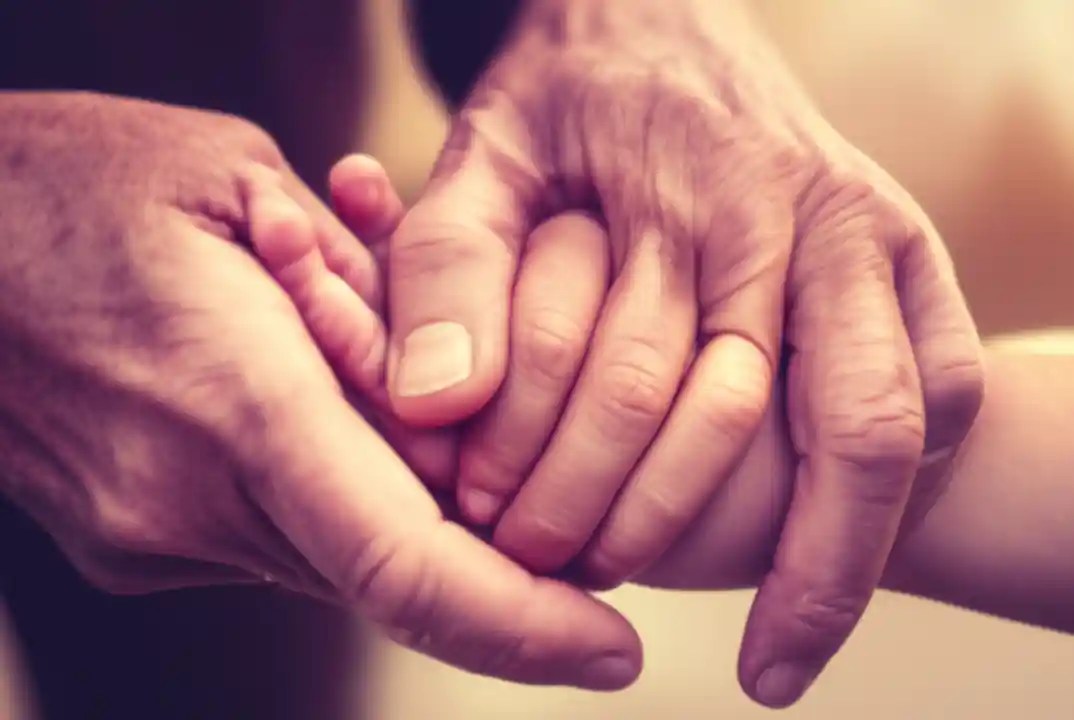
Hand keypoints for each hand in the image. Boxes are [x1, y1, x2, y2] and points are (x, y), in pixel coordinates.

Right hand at [0, 93, 639, 688]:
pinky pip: (284, 540)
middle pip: (397, 571)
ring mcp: (153, 539)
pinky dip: (345, 497)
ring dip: (416, 510)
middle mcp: (188, 505)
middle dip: (497, 553)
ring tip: (421, 402)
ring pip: (344, 560)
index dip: (528, 626)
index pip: (409, 568)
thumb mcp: (243, 185)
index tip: (612, 650)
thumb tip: (453, 388)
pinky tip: (342, 411)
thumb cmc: (72, 181)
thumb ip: (367, 298)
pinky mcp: (136, 544)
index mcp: (234, 405)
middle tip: (568, 500)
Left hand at [389, 0, 983, 706]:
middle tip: (703, 654)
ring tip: (789, 656)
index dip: (603, 501)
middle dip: (759, 565)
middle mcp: (814, 213)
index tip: (556, 581)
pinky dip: (905, 487)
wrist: (665, 12)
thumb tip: (437, 408)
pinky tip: (844, 557)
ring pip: (894, 424)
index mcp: (702, 190)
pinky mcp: (916, 253)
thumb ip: (449, 269)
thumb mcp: (482, 153)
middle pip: (819, 429)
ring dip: (846, 557)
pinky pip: (944, 390)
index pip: (655, 383)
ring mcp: (879, 233)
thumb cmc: (570, 94)